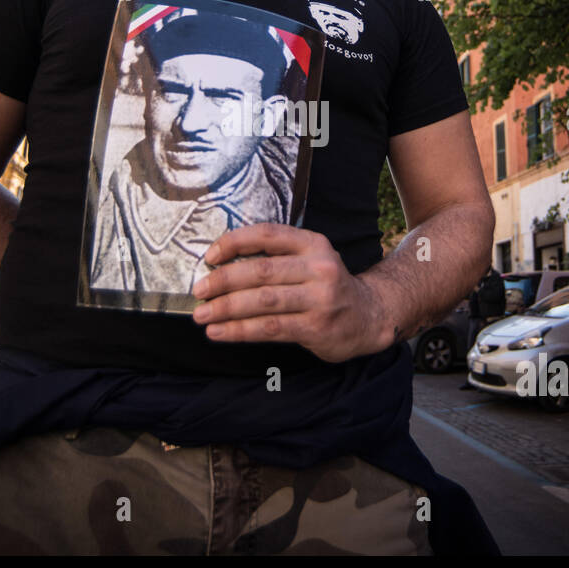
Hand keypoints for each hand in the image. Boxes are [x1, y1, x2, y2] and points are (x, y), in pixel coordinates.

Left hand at [191, 223, 385, 362]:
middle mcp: (319, 267)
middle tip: (199, 291)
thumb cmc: (326, 287)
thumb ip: (276, 257)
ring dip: (227, 308)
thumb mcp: (310, 260)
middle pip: (262, 271)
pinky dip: (240, 330)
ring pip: (263, 301)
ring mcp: (320, 298)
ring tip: (203, 315)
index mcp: (312, 243)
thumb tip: (220, 264)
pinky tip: (220, 332)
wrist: (369, 317)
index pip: (267, 235)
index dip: (235, 242)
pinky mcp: (317, 327)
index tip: (210, 256)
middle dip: (224, 281)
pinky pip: (270, 328)